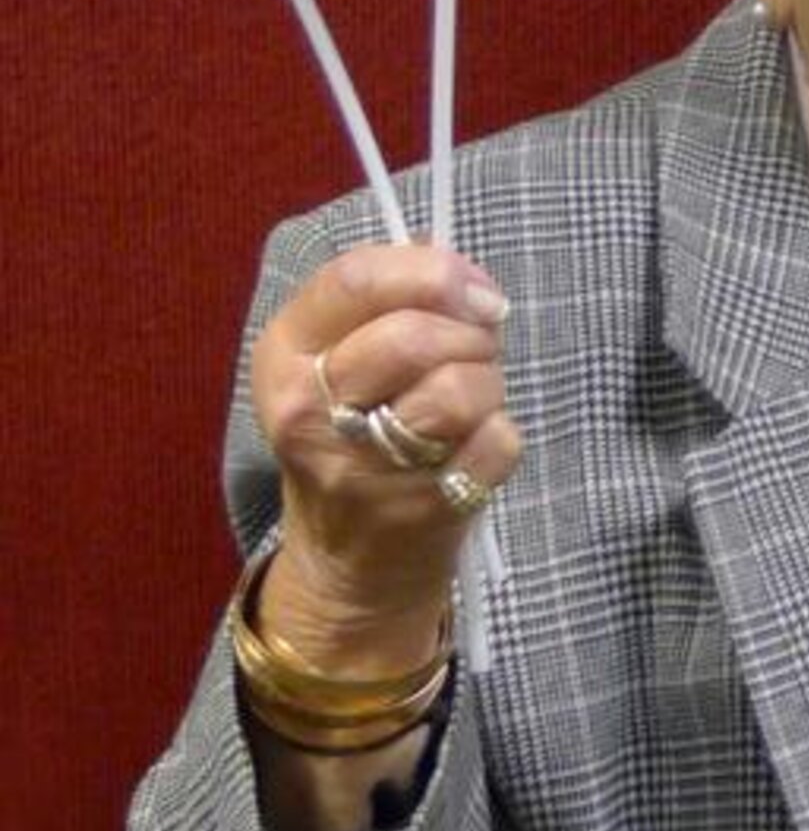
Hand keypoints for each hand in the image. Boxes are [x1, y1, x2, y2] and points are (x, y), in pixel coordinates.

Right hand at [248, 243, 518, 657]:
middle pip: (413, 336)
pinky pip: (498, 441)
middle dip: (469, 334)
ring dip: (487, 385)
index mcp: (285, 354)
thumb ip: (394, 303)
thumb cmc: (358, 433)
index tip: (472, 290)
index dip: (432, 271)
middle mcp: (308, 409)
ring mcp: (360, 466)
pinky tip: (472, 449)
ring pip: (459, 388)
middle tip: (473, 352)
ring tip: (469, 404)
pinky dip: (502, 437)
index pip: (355, 279)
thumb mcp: (341, 358)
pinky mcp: (419, 508)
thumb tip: (473, 285)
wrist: (348, 559)